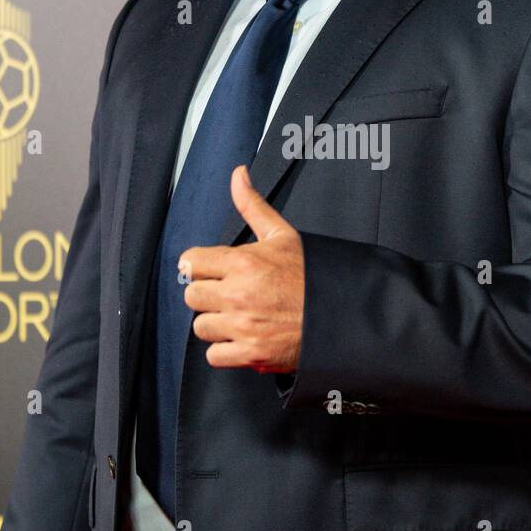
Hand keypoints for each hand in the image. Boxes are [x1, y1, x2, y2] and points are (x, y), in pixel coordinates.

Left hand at [179, 164, 303, 372]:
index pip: (190, 262)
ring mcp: (243, 326)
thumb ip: (252, 205)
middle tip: (230, 295)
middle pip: (192, 295)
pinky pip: (214, 355)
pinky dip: (225, 351)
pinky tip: (243, 338)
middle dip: (208, 295)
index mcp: (243, 262)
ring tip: (239, 317)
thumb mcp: (282, 235)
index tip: (213, 271)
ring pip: (201, 327)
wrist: (340, 314)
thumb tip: (237, 174)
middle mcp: (239, 295)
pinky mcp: (250, 354)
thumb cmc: (311, 275)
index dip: (201, 266)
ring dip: (216, 324)